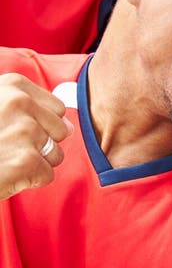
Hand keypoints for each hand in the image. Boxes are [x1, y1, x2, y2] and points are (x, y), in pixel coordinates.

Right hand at [0, 72, 72, 198]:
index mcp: (14, 86)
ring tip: (5, 162)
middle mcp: (21, 103)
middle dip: (41, 145)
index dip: (40, 125)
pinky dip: (28, 181)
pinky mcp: (28, 161)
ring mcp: (26, 132)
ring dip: (35, 164)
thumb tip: (68, 125)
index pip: (57, 108)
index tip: (14, 132)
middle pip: (61, 130)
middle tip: (8, 150)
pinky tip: (5, 175)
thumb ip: (21, 106)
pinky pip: (47, 175)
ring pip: (56, 154)